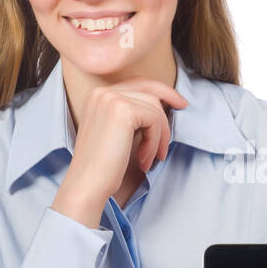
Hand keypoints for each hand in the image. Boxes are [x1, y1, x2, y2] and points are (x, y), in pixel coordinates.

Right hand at [55, 78, 187, 222]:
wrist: (87, 184)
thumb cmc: (103, 166)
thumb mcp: (117, 132)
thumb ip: (132, 115)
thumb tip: (162, 106)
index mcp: (98, 95)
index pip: (137, 83)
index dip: (162, 91)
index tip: (179, 103)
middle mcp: (102, 92)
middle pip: (149, 91)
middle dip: (167, 108)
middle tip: (178, 120)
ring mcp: (111, 99)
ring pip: (155, 109)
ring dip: (159, 136)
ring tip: (151, 158)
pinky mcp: (123, 111)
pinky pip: (154, 121)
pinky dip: (155, 142)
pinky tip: (143, 160)